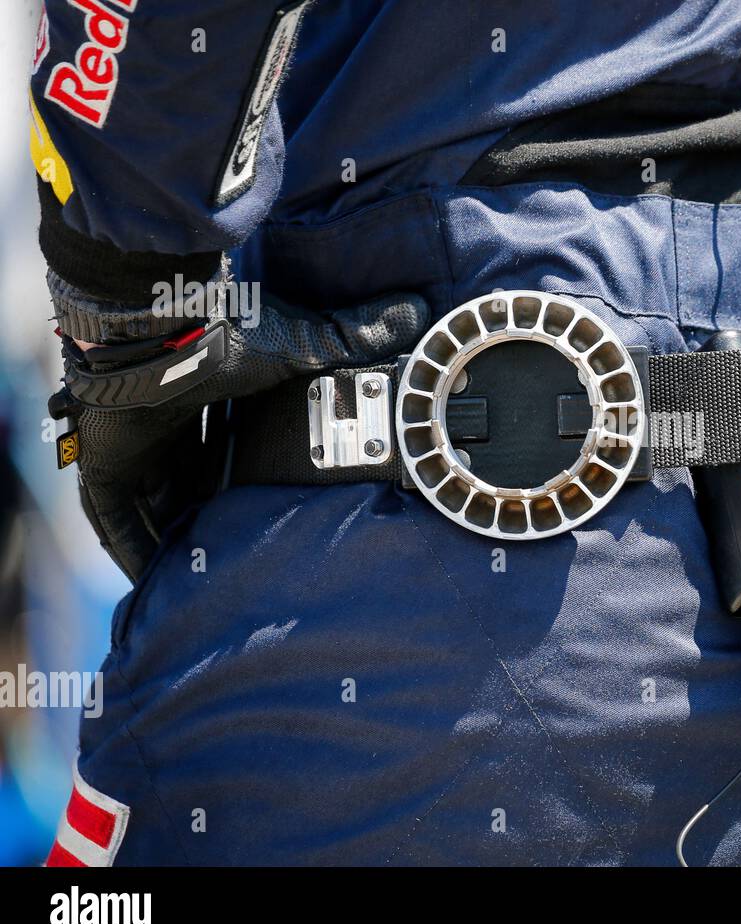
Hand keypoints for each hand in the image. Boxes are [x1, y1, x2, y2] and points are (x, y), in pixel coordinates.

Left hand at [50, 291, 429, 580]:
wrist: (159, 332)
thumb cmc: (225, 337)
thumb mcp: (304, 345)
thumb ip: (353, 335)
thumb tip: (417, 309)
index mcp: (208, 397)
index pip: (226, 443)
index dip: (244, 472)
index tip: (271, 499)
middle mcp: (170, 425)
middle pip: (189, 479)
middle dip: (209, 510)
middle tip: (242, 546)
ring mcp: (134, 447)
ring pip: (154, 504)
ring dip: (174, 534)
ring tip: (205, 574)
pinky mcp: (106, 466)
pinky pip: (115, 520)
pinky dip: (132, 548)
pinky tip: (153, 579)